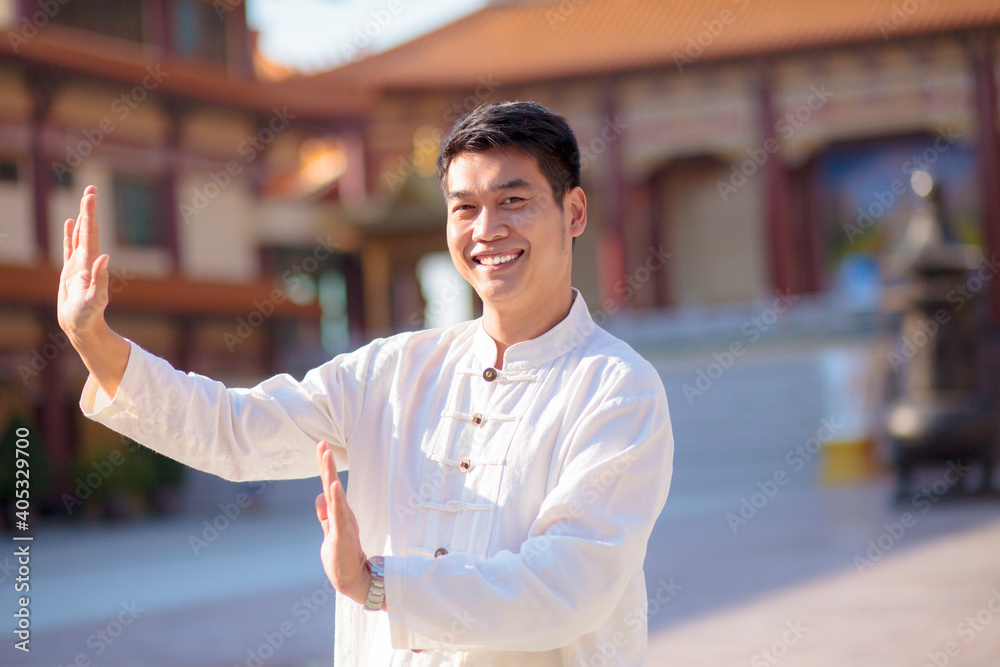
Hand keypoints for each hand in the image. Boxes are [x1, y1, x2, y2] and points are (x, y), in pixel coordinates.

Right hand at [58, 185, 109, 339]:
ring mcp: (78, 264)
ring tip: (85, 200)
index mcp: (90, 263)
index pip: (90, 234)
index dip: (89, 215)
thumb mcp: (95, 300)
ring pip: (79, 236)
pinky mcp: (71, 271)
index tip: (90, 196)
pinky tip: (70, 223)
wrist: (82, 327)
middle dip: (88, 210)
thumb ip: (100, 280)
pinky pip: (70, 248)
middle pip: (87, 230)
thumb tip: (104, 257)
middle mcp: (86, 261)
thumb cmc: (88, 317)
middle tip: (90, 189)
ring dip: (81, 218)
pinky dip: (70, 234)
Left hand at [315, 441, 373, 606]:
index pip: (328, 485)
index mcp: (337, 512)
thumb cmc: (342, 556)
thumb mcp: (329, 530)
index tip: (321, 447)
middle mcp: (341, 513)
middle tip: (322, 444)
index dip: (325, 467)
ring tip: (327, 457)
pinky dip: (336, 499)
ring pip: (335, 495)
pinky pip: (338, 513)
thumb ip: (324, 515)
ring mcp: (342, 522)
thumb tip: (319, 495)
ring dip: (330, 475)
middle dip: (326, 464)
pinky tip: (333, 485)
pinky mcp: (342, 534)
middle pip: (331, 485)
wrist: (351, 579)